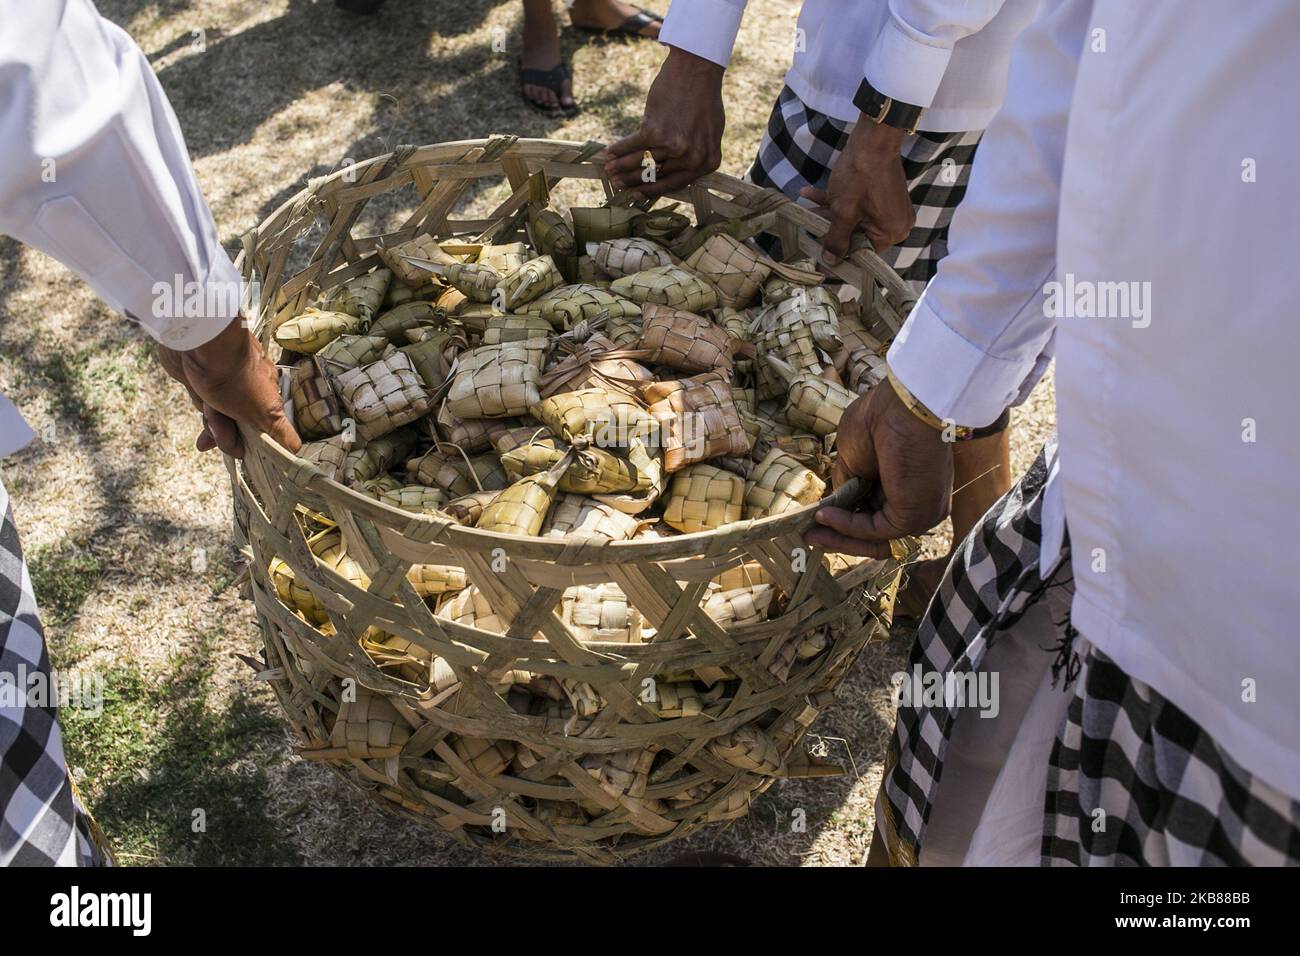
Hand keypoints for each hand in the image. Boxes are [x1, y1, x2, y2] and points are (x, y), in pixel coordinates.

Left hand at [158, 317, 300, 457]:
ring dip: (211, 419)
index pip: (261, 428)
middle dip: (225, 432)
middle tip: (215, 434)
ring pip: (217, 413)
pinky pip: (201, 400)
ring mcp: (223, 384)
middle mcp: (247, 391)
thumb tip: (296, 449)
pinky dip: (200, 404)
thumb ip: (281, 432)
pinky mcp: (202, 377)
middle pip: (237, 424)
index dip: (249, 442)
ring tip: (208, 410)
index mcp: (267, 397)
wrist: (202, 342)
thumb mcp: (266, 412)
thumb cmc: (237, 377)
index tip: (241, 452)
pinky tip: (202, 403)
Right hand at [601, 47, 724, 199]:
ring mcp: (672, 146)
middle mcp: (691, 158)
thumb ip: (694, 155)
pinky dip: (618, 149)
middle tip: (618, 185)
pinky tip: (608, 152)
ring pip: (641, 162)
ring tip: (609, 170)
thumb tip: (671, 172)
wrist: (696, 72)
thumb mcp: (708, 134)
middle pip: (656, 175)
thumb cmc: (704, 100)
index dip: (653, 190)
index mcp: (707, 163)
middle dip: (633, 181)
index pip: (676, 183)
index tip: (639, 195)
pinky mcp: (654, 131)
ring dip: (621, 167)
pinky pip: (632, 145)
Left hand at [801, 119, 913, 265]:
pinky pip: (859, 204)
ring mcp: (889, 207)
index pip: (864, 254)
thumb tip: (831, 263)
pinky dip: (838, 200)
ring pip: (855, 218)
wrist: (872, 137)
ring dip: (830, 213)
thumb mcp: (843, 212)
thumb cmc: (860, 175)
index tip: (821, 263)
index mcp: (892, 232)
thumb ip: (836, 240)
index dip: (840, 257)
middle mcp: (895, 222)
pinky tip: (811, 193)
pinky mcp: (882, 193)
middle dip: (831, 230)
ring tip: (807, 208)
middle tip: (809, 232)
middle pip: (858, 236)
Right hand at [806, 380, 951, 557]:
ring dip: (839, 538)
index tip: (815, 522)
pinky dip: (846, 527)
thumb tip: (834, 504)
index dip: (845, 522)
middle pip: (874, 533)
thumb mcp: (852, 456)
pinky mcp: (914, 517)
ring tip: (810, 534)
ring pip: (874, 538)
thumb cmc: (880, 421)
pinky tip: (824, 516)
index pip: (874, 514)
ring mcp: (918, 513)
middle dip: (839, 537)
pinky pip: (875, 531)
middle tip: (809, 536)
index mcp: (906, 485)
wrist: (903, 407)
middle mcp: (917, 503)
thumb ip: (846, 483)